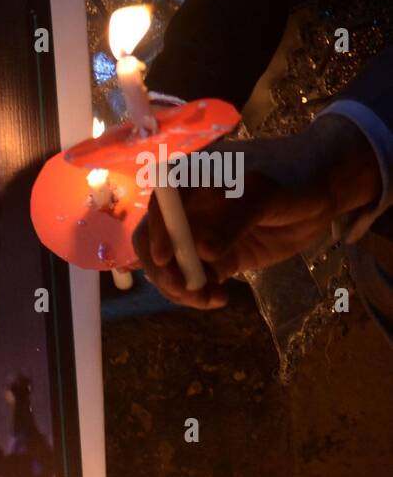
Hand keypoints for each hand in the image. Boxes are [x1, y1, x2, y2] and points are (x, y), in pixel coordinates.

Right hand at [131, 117, 381, 308]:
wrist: (321, 191)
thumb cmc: (291, 176)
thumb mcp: (263, 193)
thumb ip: (233, 220)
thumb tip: (203, 252)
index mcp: (191, 182)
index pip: (159, 207)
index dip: (156, 232)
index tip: (164, 259)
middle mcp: (188, 211)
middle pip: (155, 242)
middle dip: (164, 269)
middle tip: (187, 290)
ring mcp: (200, 236)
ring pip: (173, 267)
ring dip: (182, 288)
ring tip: (211, 299)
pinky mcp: (216, 259)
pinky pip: (196, 280)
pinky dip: (199, 294)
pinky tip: (219, 298)